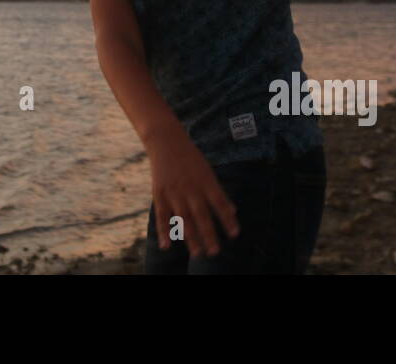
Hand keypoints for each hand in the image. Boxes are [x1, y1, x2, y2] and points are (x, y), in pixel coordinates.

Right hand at [146, 128, 239, 256]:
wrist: (166, 141)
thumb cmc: (191, 158)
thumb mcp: (208, 172)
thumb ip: (219, 192)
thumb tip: (233, 211)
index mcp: (205, 181)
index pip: (220, 203)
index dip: (228, 219)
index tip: (235, 234)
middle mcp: (191, 188)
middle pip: (201, 215)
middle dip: (209, 234)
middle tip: (215, 252)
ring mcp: (174, 192)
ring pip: (183, 219)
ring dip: (191, 238)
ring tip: (198, 254)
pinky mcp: (160, 194)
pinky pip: (162, 216)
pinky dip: (164, 231)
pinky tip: (167, 246)